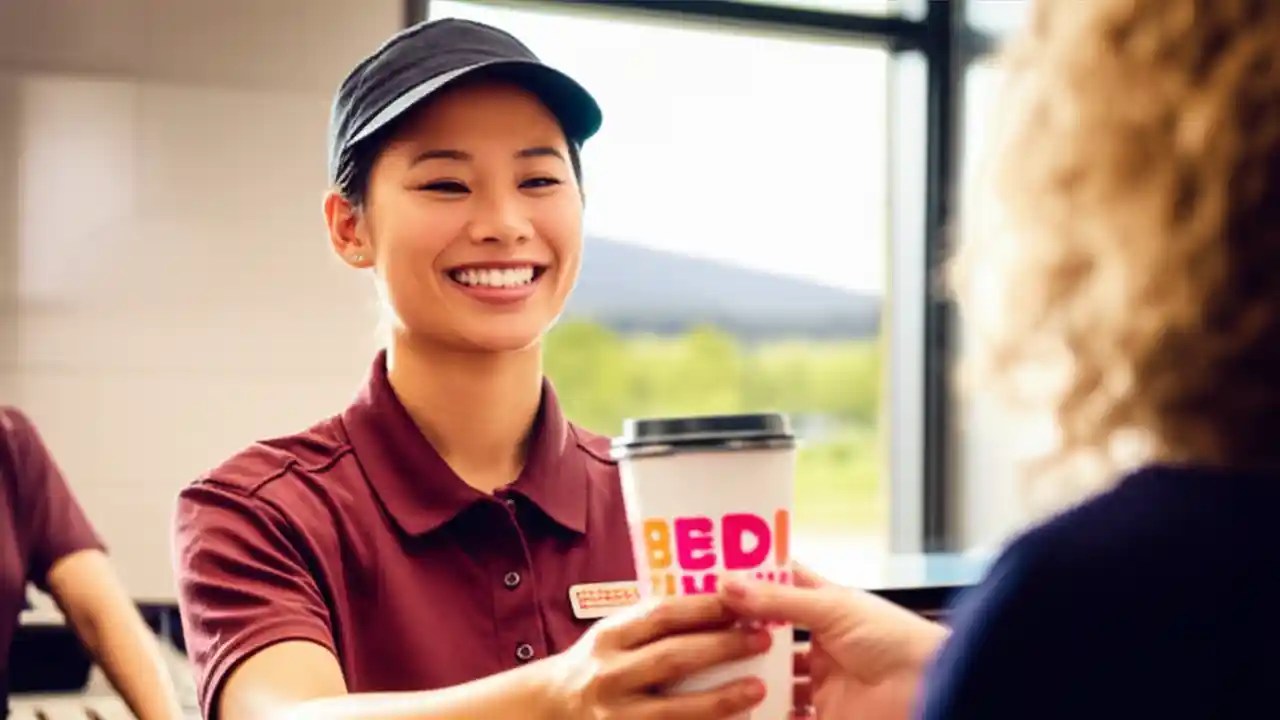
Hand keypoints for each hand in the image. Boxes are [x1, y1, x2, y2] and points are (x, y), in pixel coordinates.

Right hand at [543, 593, 771, 719]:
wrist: (550, 710)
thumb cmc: (596, 665)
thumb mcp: (613, 635)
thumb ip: (653, 623)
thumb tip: (720, 600)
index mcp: (610, 636)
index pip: (661, 614)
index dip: (706, 607)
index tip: (745, 600)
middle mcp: (609, 675)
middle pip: (673, 658)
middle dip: (722, 647)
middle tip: (763, 638)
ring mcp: (616, 716)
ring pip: (675, 708)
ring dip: (722, 698)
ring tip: (758, 687)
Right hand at [723, 566, 947, 719]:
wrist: (934, 691)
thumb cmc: (897, 639)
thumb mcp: (834, 609)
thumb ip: (780, 600)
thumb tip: (728, 583)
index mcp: (827, 608)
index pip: (782, 586)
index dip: (751, 580)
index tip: (711, 576)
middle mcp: (822, 645)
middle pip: (771, 638)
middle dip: (740, 636)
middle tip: (698, 631)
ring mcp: (823, 684)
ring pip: (774, 681)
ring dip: (748, 679)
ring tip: (709, 674)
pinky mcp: (826, 717)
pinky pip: (787, 718)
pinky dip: (764, 715)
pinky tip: (736, 711)